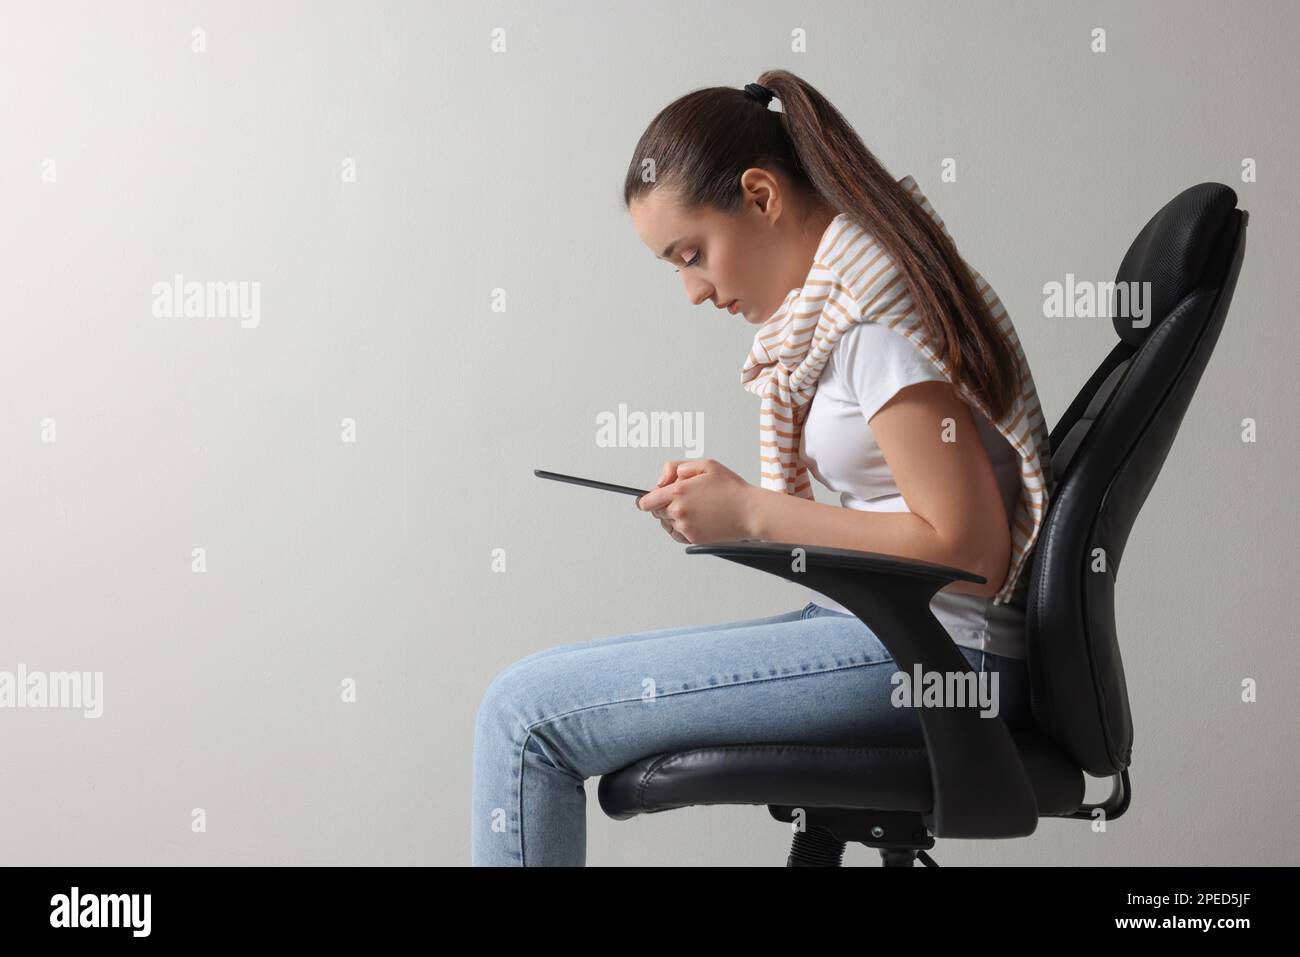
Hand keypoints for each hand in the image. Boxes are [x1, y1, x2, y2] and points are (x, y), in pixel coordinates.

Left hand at [634, 458, 757, 544]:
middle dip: (663, 505)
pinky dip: (681, 528)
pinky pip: (677, 535)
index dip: (645, 499)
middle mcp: (678, 511)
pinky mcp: (693, 539)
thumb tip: (661, 480)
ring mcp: (685, 527)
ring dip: (673, 517)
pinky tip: (695, 519)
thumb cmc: (731, 488)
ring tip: (693, 508)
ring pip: (666, 524)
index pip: (646, 501)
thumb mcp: (705, 464)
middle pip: (656, 512)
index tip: (647, 499)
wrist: (750, 512)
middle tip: (684, 498)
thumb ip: (676, 467)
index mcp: (678, 492)